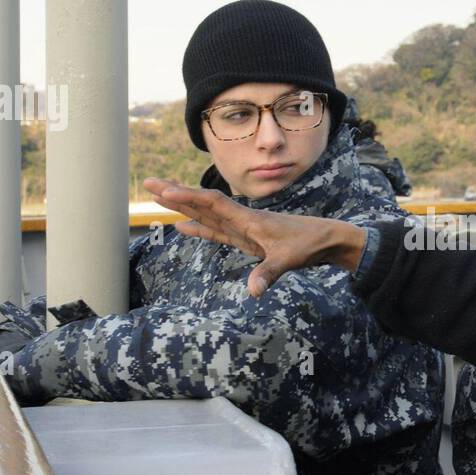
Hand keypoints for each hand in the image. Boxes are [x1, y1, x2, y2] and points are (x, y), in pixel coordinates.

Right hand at [143, 178, 367, 297]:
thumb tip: (252, 292)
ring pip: (206, 214)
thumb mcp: (289, 260)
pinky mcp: (247, 239)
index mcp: (249, 219)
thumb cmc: (309, 245)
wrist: (327, 240)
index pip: (213, 204)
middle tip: (148, 182)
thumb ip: (268, 273)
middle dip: (176, 194)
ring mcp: (243, 228)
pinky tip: (183, 226)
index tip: (164, 191)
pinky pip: (217, 230)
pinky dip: (199, 227)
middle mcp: (242, 219)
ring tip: (158, 197)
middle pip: (203, 203)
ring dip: (183, 206)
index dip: (189, 198)